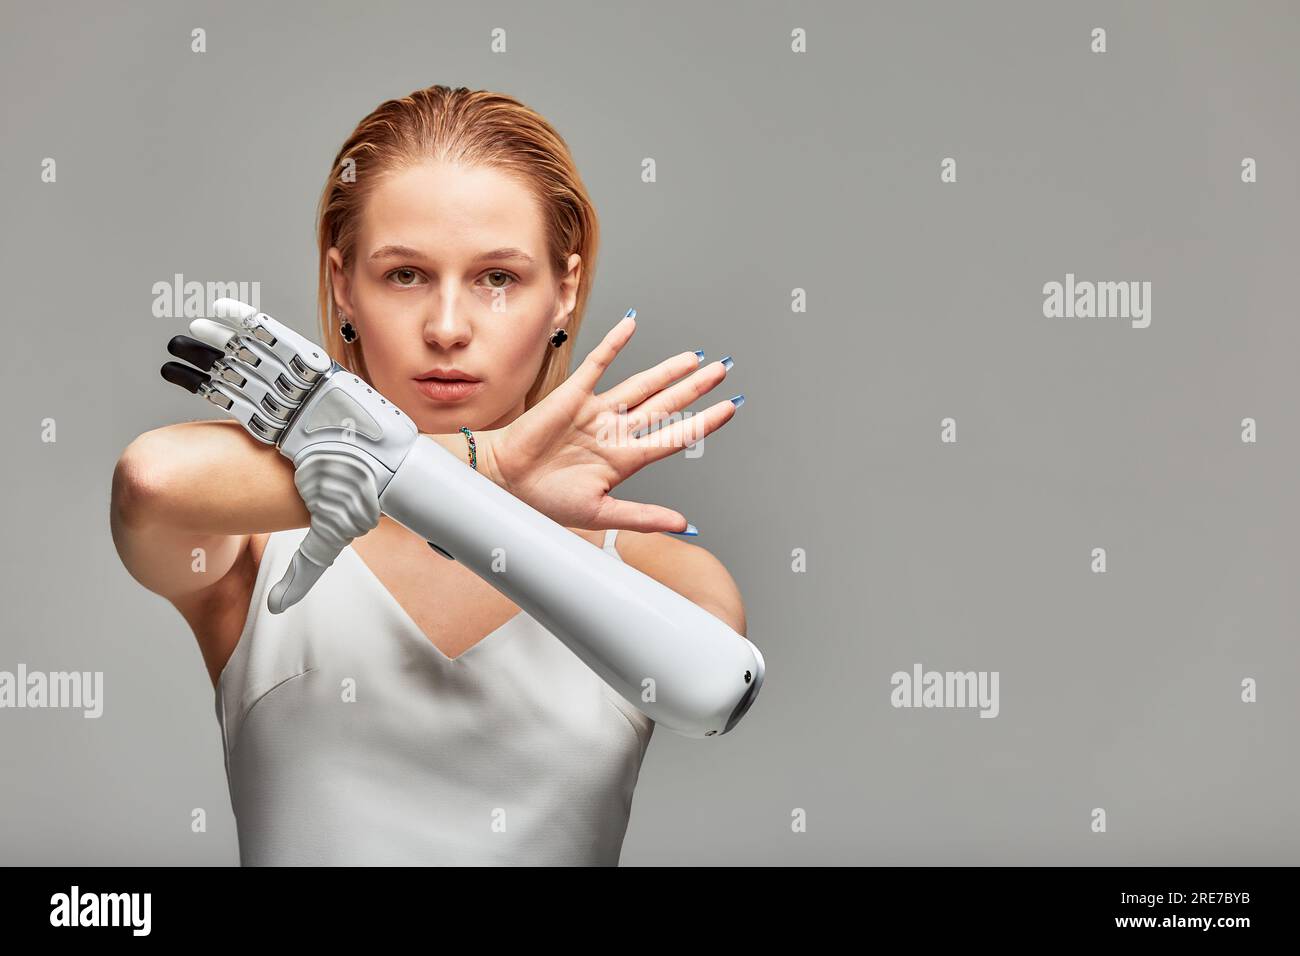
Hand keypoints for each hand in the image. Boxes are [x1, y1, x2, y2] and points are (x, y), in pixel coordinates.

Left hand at [160, 298, 409, 611]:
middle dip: (208, 358)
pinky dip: (259, 329)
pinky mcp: (328, 376)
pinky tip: (229, 311)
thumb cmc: (367, 502)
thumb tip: (275, 606)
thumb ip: (300, 571)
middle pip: (242, 376)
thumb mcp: (325, 539)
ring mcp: (311, 391)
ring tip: (191, 324)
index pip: (240, 404)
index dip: (208, 385)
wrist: (399, 480)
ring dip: (224, 340)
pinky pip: (289, 348)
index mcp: (288, 436)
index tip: (175, 371)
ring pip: (259, 360)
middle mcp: (295, 409)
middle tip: (174, 341)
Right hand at [482, 310, 740, 532]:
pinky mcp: (573, 394)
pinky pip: (598, 363)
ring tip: (694, 357)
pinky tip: (632, 324)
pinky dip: (615, 343)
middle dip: (694, 388)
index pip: (674, 435)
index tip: (729, 408)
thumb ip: (643, 517)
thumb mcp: (600, 514)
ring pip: (641, 384)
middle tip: (722, 371)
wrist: (505, 483)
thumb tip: (684, 525)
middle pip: (665, 405)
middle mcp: (616, 431)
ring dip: (667, 369)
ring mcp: (597, 411)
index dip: (703, 422)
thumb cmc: (546, 501)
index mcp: (626, 460)